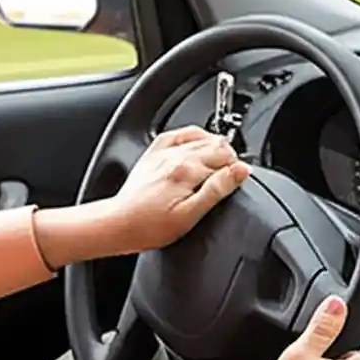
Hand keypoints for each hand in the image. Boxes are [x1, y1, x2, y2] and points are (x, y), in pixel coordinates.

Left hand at [31, 126, 247, 270]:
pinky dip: (193, 137)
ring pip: (201, 136)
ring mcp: (164, 151)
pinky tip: (196, 148)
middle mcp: (176, 155)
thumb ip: (218, 189)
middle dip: (228, 158)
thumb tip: (240, 171)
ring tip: (216, 167)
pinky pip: (179, 134)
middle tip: (229, 178)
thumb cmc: (151, 226)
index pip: (227, 156)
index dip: (238, 168)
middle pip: (216, 144)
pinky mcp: (154, 153)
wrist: (119, 224)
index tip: (238, 181)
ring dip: (214, 147)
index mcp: (188, 169)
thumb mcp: (191, 215)